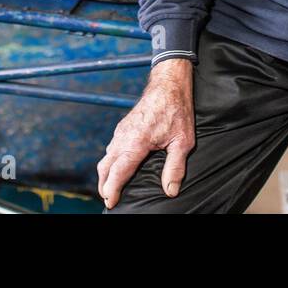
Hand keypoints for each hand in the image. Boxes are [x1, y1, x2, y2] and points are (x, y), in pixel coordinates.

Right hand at [97, 58, 194, 208]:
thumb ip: (175, 167)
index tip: (110, 203)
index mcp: (136, 142)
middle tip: (109, 200)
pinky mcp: (123, 126)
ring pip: (106, 157)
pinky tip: (118, 166)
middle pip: (105, 167)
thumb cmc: (176, 110)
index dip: (111, 190)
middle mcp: (123, 137)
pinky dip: (110, 161)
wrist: (168, 84)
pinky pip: (111, 147)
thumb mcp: (183, 141)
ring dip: (106, 174)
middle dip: (104, 186)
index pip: (117, 172)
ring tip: (111, 188)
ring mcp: (121, 130)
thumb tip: (170, 190)